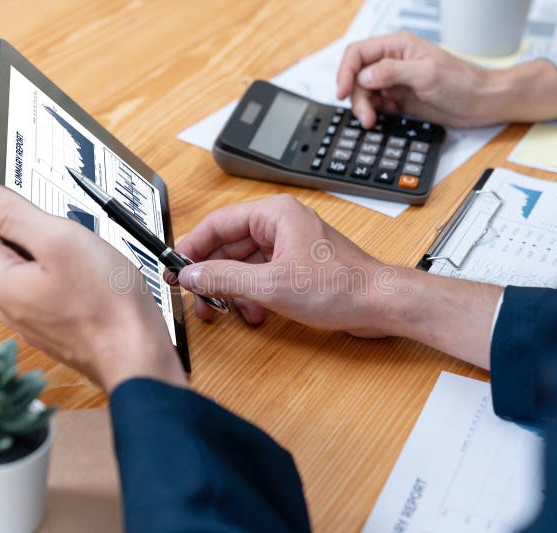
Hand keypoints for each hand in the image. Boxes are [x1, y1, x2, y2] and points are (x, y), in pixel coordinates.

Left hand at [0, 168, 185, 392]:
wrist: (137, 355)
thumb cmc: (106, 303)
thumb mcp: (61, 241)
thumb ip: (13, 215)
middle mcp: (7, 302)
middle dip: (3, 214)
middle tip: (29, 190)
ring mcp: (30, 316)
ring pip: (17, 265)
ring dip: (29, 237)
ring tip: (57, 219)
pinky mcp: (53, 323)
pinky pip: (38, 283)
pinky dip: (47, 261)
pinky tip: (75, 256)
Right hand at [175, 194, 403, 337]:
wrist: (380, 304)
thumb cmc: (341, 286)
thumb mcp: (271, 285)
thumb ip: (224, 278)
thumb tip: (191, 273)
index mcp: (275, 214)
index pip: (218, 223)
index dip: (193, 246)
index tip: (176, 266)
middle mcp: (281, 224)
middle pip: (229, 244)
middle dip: (211, 273)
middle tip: (194, 295)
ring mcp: (290, 246)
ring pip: (244, 263)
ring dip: (232, 288)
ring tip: (221, 310)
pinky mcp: (298, 266)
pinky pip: (261, 275)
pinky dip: (251, 294)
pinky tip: (252, 313)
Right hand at [336, 31, 556, 128]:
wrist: (482, 102)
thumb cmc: (462, 83)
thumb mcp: (425, 74)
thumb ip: (391, 71)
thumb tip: (364, 76)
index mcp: (397, 45)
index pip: (357, 53)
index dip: (345, 72)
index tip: (341, 93)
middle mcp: (392, 61)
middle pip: (357, 76)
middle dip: (356, 96)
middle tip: (365, 117)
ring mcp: (395, 80)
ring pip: (364, 92)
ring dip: (364, 108)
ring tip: (372, 122)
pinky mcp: (399, 98)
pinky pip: (376, 105)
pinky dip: (374, 113)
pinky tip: (384, 118)